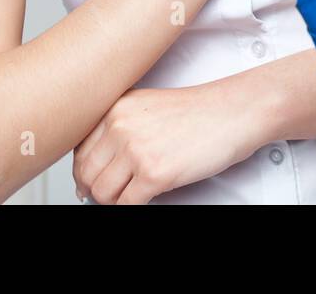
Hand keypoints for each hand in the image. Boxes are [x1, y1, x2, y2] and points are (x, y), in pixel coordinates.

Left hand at [72, 83, 255, 204]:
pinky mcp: (155, 173)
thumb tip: (91, 170)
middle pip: (86, 174)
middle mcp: (121, 126)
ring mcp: (136, 150)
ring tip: (131, 196)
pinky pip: (126, 205)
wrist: (235, 112)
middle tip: (114, 194)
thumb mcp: (149, 107)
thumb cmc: (200, 112)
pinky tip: (146, 197)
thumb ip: (119, 129)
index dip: (87, 171)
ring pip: (102, 193)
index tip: (96, 180)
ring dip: (114, 201)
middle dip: (97, 189)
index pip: (80, 150)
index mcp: (117, 108)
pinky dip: (132, 207)